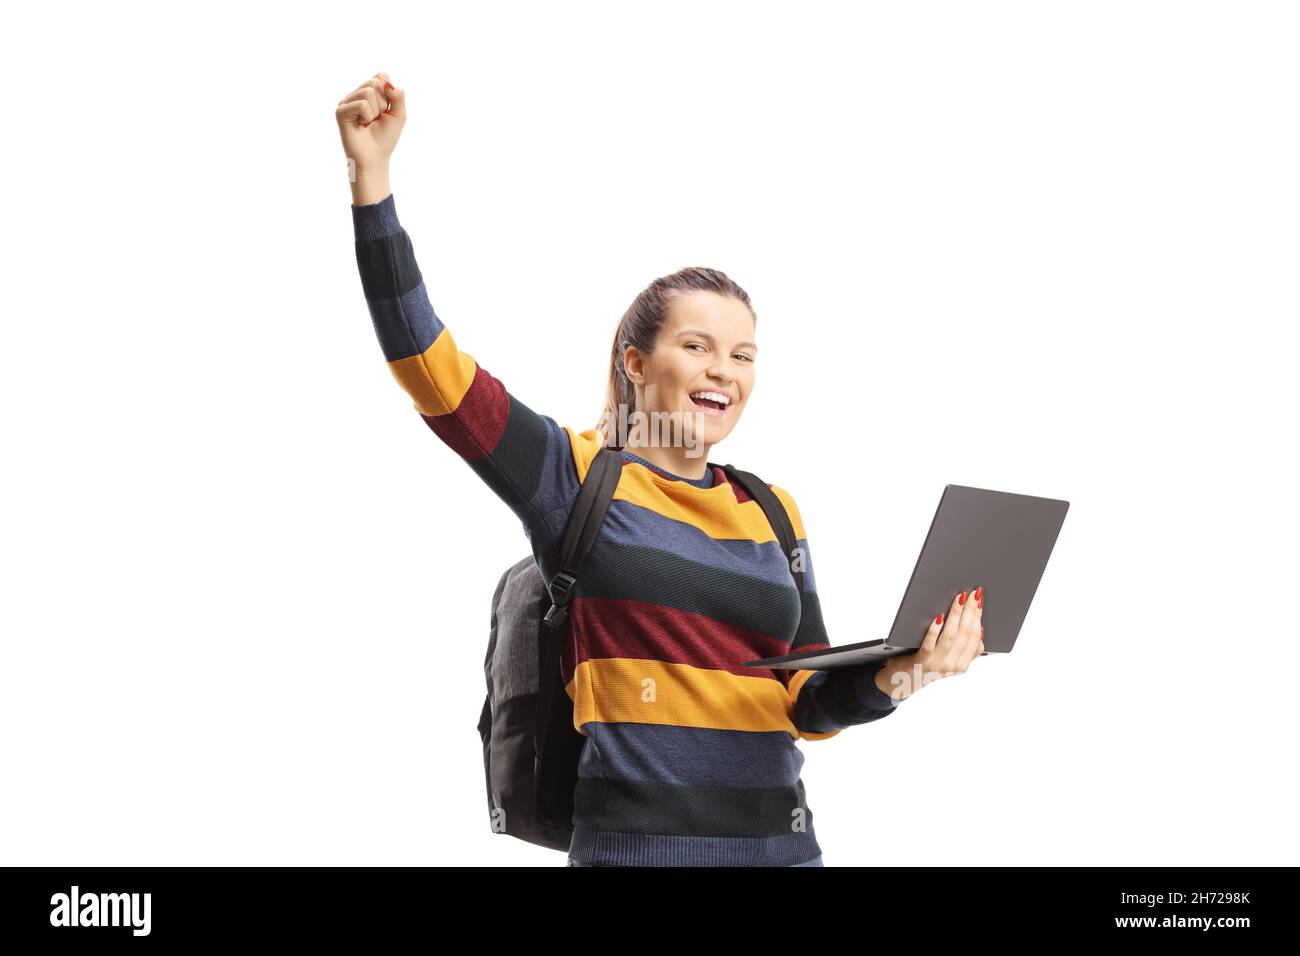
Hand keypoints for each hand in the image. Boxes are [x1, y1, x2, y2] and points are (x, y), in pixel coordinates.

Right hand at [336, 72, 404, 200]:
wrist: (374, 157)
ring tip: (368, 123)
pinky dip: (367, 116)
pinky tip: (361, 125)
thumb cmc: (385, 137)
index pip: (381, 76)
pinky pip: (361, 104)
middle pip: (375, 83)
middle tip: (376, 119)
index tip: (385, 111)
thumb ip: (398, 96)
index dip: (389, 95)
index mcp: (369, 91)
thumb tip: (387, 82)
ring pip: (368, 93)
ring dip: (375, 112)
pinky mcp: (341, 111)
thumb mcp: (399, 115)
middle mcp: (356, 94)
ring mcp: (347, 101)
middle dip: (382, 104)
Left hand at [882, 587, 984, 698]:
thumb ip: (965, 649)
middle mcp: (952, 665)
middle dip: (971, 611)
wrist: (902, 681)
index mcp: (962, 664)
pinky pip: (930, 643)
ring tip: (959, 598)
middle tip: (973, 594)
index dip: (978, 617)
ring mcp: (937, 663)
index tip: (979, 600)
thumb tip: (978, 628)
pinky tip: (938, 616)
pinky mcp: (921, 660)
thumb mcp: (951, 660)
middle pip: (965, 634)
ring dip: (956, 615)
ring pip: (951, 635)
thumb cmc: (927, 664)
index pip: (975, 638)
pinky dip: (935, 629)